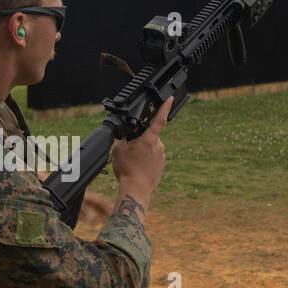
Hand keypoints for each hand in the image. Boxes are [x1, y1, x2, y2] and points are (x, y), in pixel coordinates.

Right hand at [110, 95, 171, 210]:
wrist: (136, 189)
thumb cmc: (127, 170)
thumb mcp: (117, 149)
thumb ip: (122, 138)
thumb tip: (123, 134)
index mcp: (149, 139)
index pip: (159, 119)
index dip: (164, 107)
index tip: (170, 98)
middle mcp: (159, 146)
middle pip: (149, 136)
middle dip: (140, 140)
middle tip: (129, 151)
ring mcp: (162, 156)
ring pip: (151, 147)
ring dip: (142, 151)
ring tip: (132, 163)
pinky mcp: (162, 166)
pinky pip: (153, 158)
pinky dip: (146, 161)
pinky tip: (138, 168)